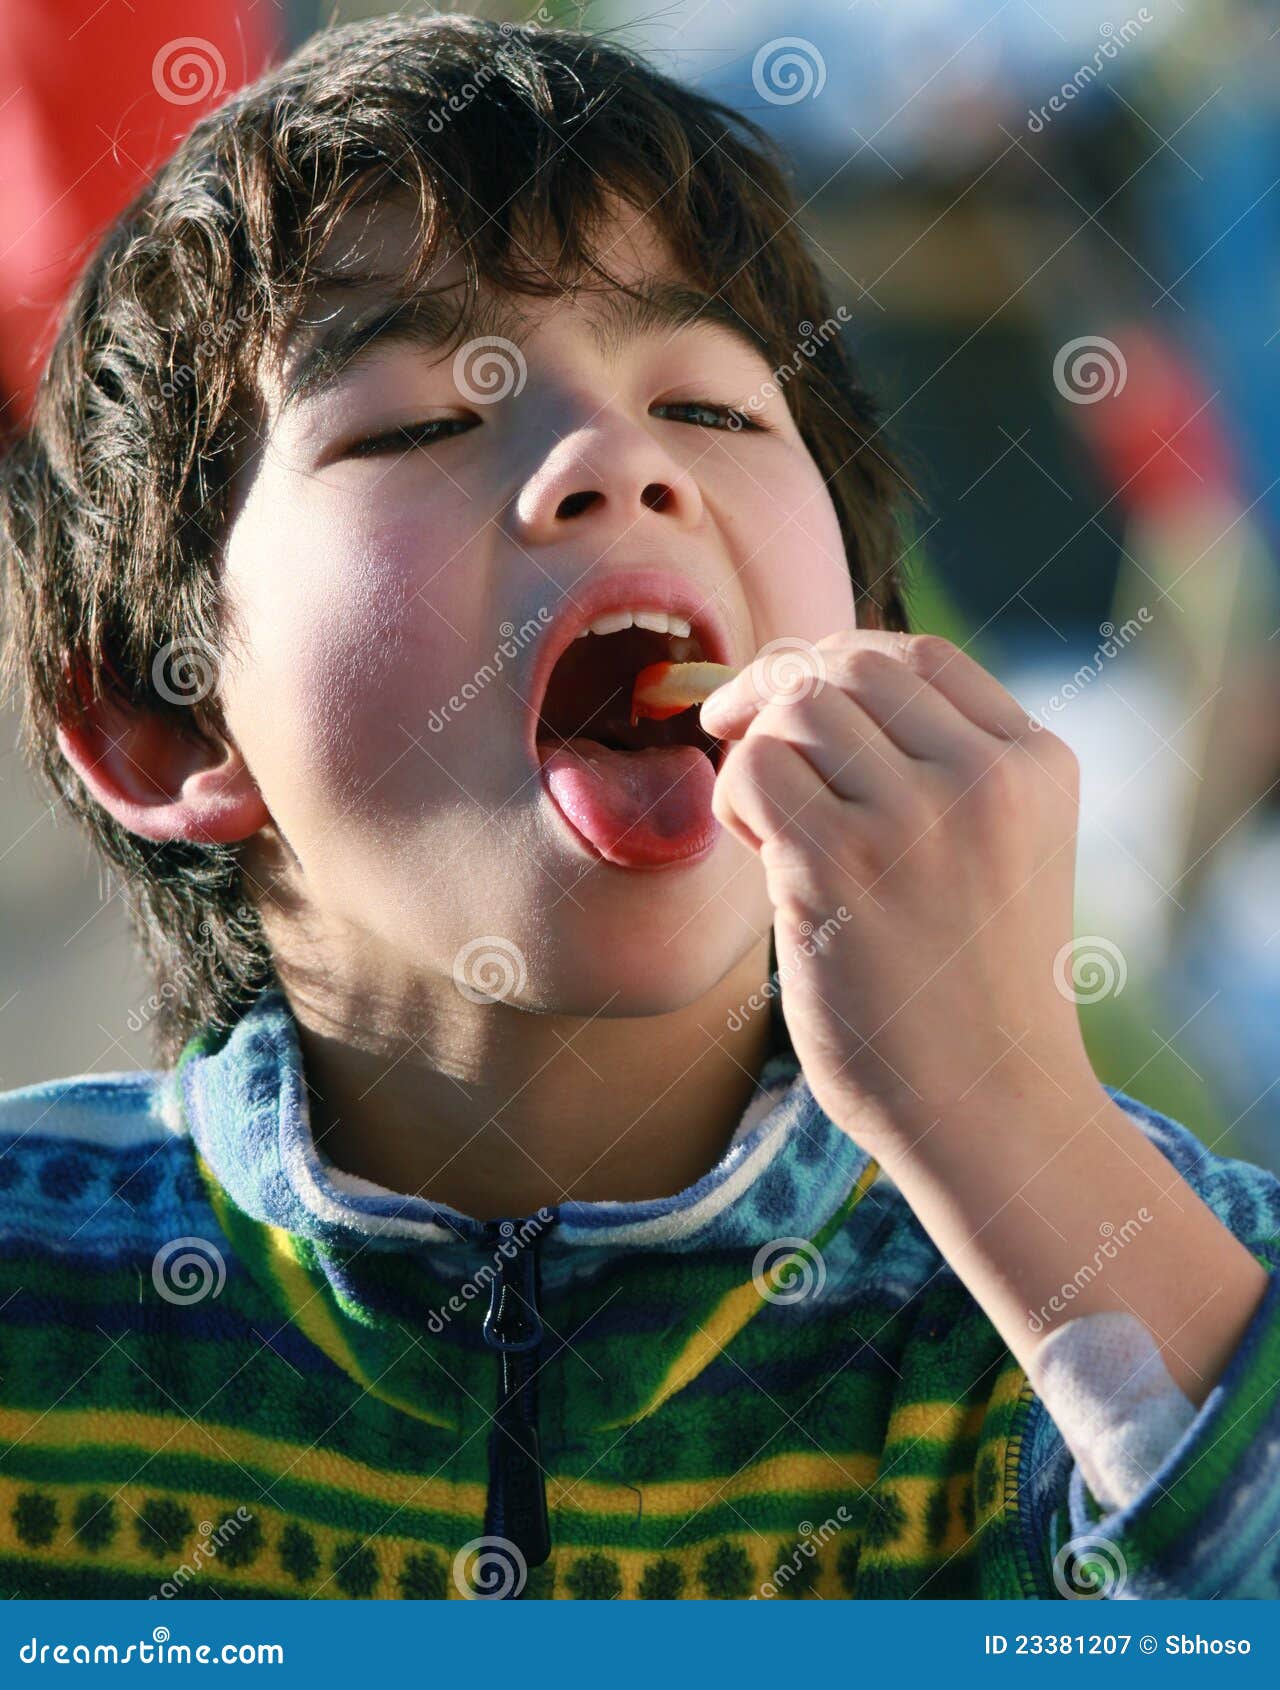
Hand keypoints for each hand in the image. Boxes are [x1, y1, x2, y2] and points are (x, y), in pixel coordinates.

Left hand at [700, 631, 1101, 1158]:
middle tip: (743, 738)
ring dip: (758, 752)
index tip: (790, 699)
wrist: (990, 1107)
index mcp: (1036, 764)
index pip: (919, 655)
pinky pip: (755, 772)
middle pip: (848, 665)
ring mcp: (914, 819)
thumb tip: (796, 687)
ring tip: (771, 824)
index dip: (836, 661)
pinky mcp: (840, 866)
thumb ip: (936, 766)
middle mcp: (985, 777)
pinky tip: (760, 852)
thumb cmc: (972, 985)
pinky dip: (736, 800)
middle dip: (780, 691)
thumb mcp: (999, 850)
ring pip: (795, 708)